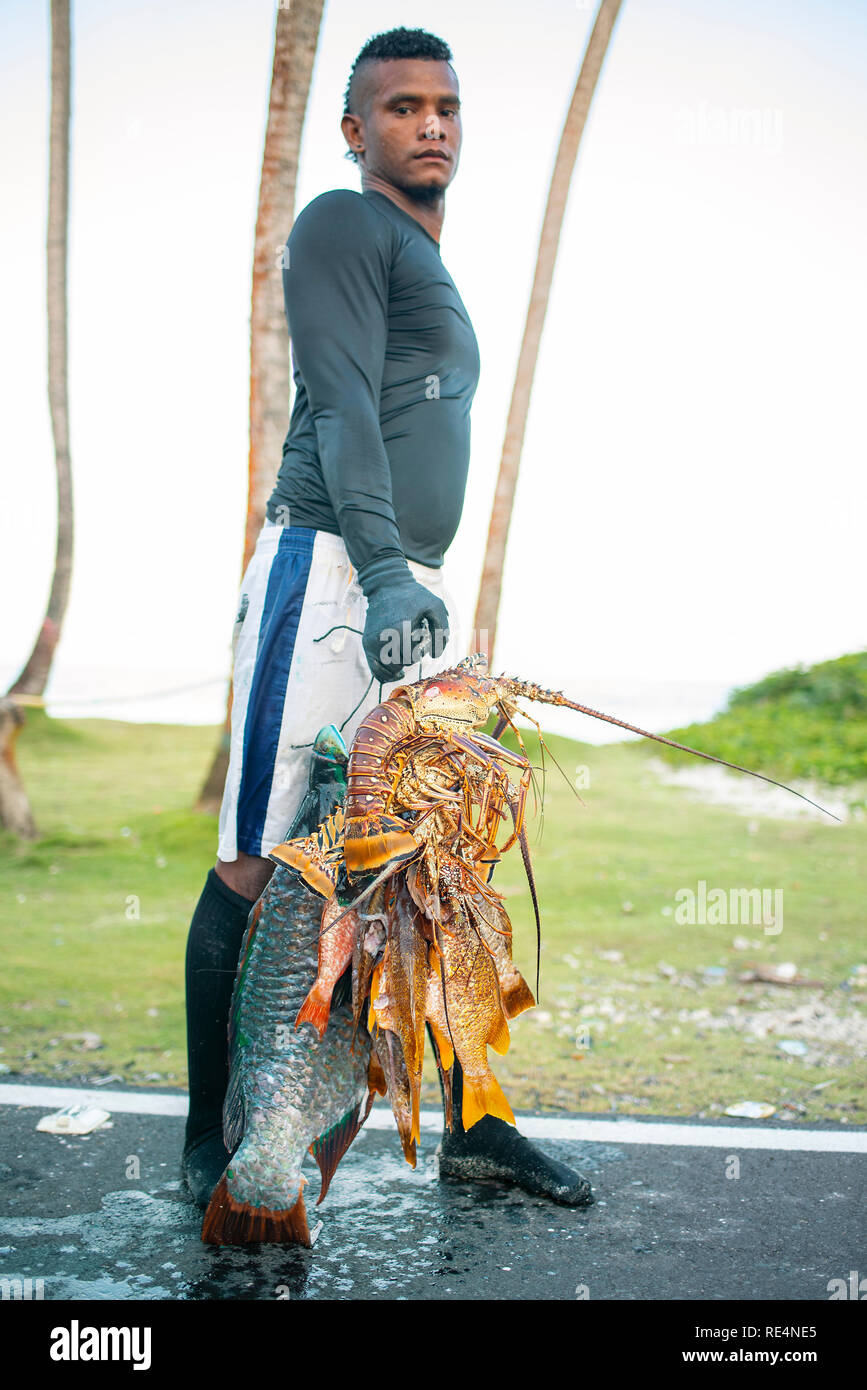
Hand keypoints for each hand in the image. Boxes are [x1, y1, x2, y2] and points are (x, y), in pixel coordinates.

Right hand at [359, 561, 449, 683]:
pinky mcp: (367, 644)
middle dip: (410, 657)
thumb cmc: (413, 595)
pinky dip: (386, 674)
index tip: (421, 637)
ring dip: (399, 664)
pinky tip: (398, 671)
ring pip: (388, 670)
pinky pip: (376, 670)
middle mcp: (382, 639)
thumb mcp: (435, 605)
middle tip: (414, 641)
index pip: (411, 658)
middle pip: (400, 665)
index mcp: (399, 630)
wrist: (386, 584)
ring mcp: (372, 643)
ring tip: (404, 649)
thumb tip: (435, 655)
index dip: (420, 652)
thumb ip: (441, 630)